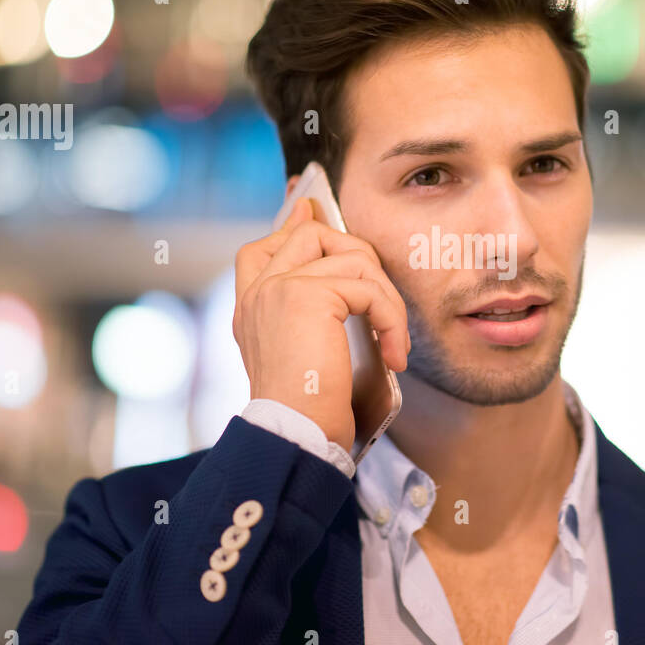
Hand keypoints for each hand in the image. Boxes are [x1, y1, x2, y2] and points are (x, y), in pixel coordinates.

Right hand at [232, 197, 409, 452]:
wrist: (296, 434)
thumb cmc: (307, 408)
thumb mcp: (303, 354)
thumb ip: (311, 313)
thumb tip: (334, 283)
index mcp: (251, 307)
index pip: (262, 247)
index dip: (292, 224)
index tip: (312, 211)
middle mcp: (259, 292)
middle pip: (312, 234)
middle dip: (360, 258)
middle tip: (381, 303)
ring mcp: (279, 288)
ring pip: (353, 259)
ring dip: (387, 300)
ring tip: (392, 341)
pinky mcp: (306, 295)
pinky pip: (368, 288)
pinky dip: (392, 320)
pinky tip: (393, 354)